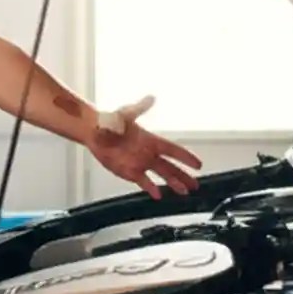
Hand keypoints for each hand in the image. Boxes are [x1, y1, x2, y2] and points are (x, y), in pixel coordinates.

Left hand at [87, 95, 202, 198]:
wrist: (94, 131)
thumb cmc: (110, 120)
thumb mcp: (126, 113)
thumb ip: (140, 109)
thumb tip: (151, 98)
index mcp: (151, 140)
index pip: (173, 150)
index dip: (186, 157)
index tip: (198, 164)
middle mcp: (149, 153)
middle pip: (170, 167)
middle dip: (183, 175)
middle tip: (196, 185)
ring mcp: (140, 163)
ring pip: (160, 175)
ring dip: (172, 183)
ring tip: (184, 192)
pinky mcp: (129, 171)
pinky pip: (143, 181)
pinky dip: (151, 188)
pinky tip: (158, 195)